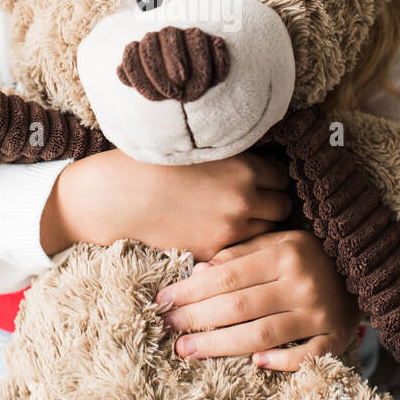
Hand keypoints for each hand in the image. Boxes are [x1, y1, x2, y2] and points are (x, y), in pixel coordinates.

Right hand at [40, 149, 291, 258]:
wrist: (116, 196)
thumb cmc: (154, 164)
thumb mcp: (200, 149)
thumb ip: (234, 157)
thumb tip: (259, 163)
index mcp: (243, 167)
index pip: (282, 176)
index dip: (272, 178)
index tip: (262, 180)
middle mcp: (243, 199)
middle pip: (282, 206)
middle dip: (272, 204)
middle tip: (258, 202)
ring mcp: (229, 229)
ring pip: (268, 232)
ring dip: (260, 226)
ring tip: (242, 219)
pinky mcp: (213, 251)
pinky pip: (242, 251)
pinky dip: (238, 244)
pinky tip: (223, 234)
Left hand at [154, 230, 361, 370]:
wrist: (367, 269)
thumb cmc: (309, 256)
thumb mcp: (277, 243)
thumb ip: (238, 256)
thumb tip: (197, 275)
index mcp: (285, 254)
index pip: (227, 277)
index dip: (191, 291)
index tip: (162, 301)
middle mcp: (302, 283)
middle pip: (238, 307)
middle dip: (197, 319)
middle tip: (167, 328)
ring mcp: (319, 313)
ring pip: (260, 334)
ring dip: (220, 345)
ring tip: (187, 350)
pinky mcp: (336, 337)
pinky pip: (304, 356)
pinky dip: (279, 361)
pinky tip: (253, 363)